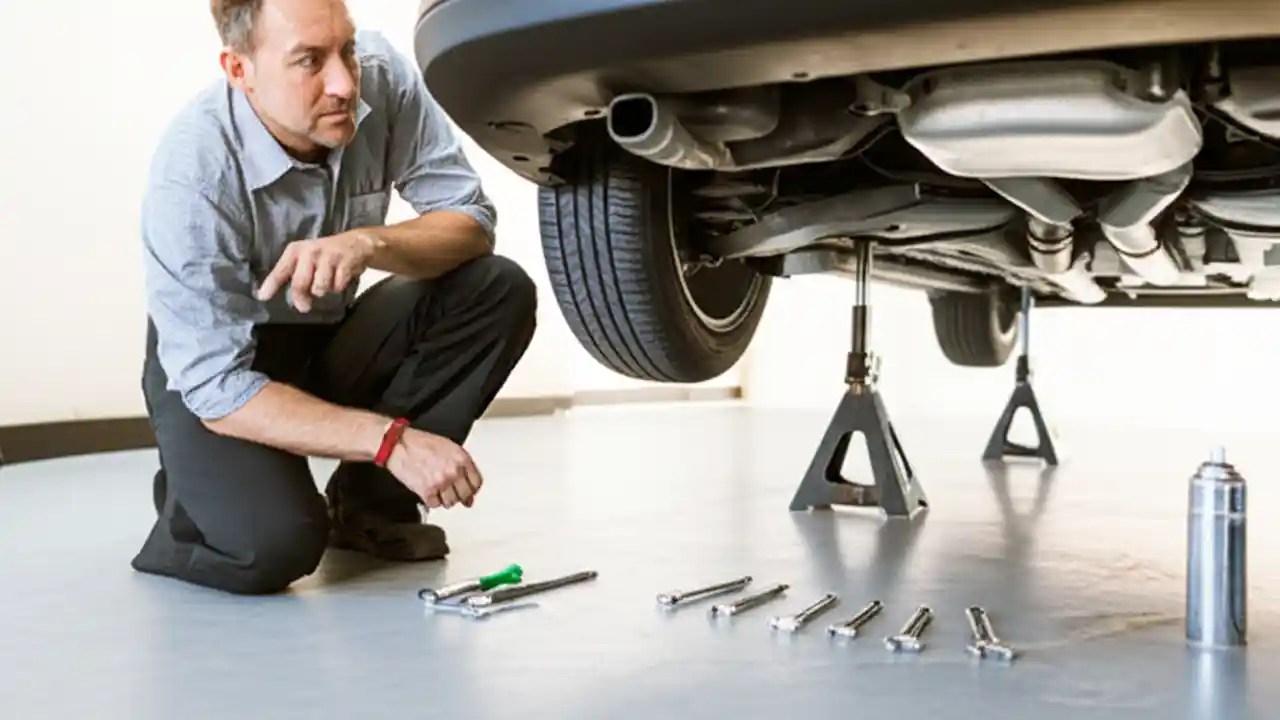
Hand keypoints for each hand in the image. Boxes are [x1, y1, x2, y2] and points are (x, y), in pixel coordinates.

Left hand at [256, 231, 377, 311]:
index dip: (271, 285)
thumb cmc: (325, 255)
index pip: (281, 270)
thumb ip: (294, 274)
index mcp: (296, 251)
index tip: (262, 297)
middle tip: (304, 307)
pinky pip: (337, 286)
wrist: (356, 243)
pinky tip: (340, 278)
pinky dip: (338, 287)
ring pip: (319, 288)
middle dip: (301, 299)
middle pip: (300, 283)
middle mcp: (310, 251)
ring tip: (327, 283)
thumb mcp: (306, 258)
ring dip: (324, 291)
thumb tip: (281, 296)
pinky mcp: (344, 263)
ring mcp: (328, 256)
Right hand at [384, 428, 482, 508]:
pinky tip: (427, 491)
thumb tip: (467, 489)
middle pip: (464, 495)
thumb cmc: (421, 443)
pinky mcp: (427, 491)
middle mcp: (454, 471)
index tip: (467, 492)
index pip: (476, 483)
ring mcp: (441, 482)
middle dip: (458, 495)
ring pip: (450, 502)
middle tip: (449, 492)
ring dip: (444, 499)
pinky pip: (435, 504)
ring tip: (436, 489)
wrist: (399, 445)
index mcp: (462, 458)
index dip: (471, 489)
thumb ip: (461, 465)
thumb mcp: (448, 447)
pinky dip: (431, 500)